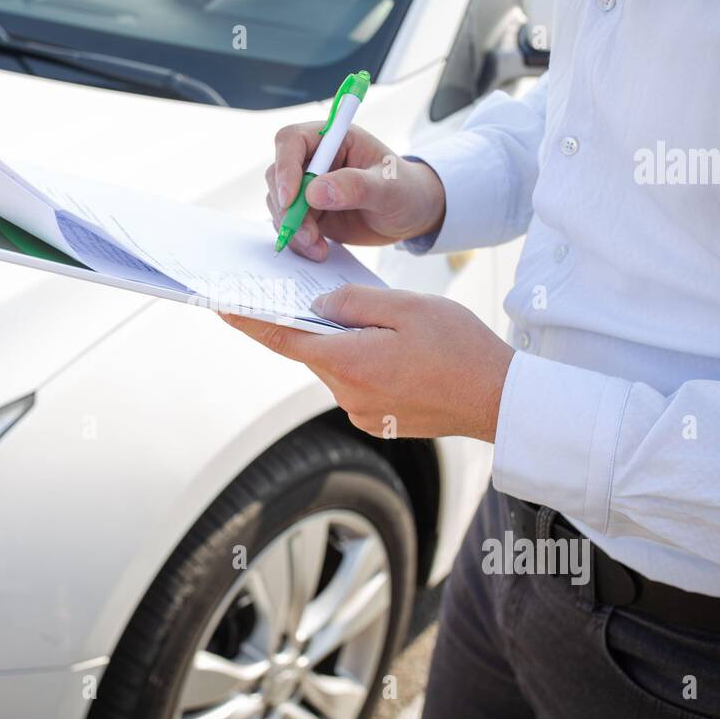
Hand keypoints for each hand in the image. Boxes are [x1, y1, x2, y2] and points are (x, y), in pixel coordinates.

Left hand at [220, 285, 513, 441]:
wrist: (500, 400)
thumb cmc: (460, 350)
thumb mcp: (407, 308)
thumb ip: (354, 302)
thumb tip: (320, 305)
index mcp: (348, 362)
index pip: (282, 337)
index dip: (248, 320)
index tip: (219, 305)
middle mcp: (347, 393)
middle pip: (313, 349)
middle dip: (319, 323)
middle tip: (338, 298)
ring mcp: (362, 412)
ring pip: (338, 365)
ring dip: (350, 344)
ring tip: (392, 329)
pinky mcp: (379, 420)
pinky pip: (358, 383)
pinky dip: (366, 363)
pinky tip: (399, 353)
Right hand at [266, 122, 445, 260]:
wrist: (411, 215)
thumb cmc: (406, 191)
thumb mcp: (389, 188)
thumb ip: (356, 187)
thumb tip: (315, 192)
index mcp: (334, 139)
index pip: (292, 140)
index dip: (285, 167)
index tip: (291, 199)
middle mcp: (315, 159)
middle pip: (278, 175)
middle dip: (287, 208)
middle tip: (308, 234)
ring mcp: (309, 186)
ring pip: (279, 204)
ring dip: (293, 229)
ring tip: (318, 247)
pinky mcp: (309, 212)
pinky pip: (289, 225)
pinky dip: (298, 241)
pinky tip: (320, 251)